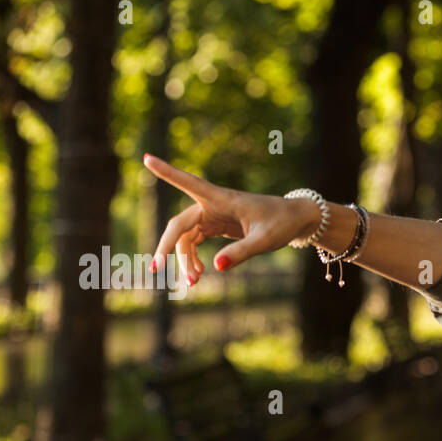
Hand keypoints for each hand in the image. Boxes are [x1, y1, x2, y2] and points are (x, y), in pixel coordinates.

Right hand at [142, 154, 317, 284]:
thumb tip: (216, 266)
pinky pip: (195, 242)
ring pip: (186, 237)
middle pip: (180, 225)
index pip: (189, 182)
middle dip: (167, 247)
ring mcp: (212, 216)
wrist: (295, 220)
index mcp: (221, 199)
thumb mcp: (265, 240)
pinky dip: (193, 258)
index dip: (167, 172)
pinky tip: (199, 273)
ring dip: (184, 259)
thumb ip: (241, 252)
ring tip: (192, 282)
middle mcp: (212, 205)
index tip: (146, 158)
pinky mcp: (217, 226)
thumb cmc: (281, 223)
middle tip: (155, 269)